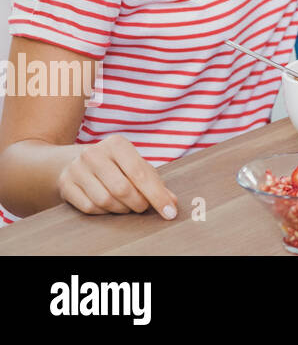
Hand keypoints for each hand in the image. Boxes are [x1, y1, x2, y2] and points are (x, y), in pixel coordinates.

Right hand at [57, 135, 177, 217]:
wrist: (72, 161)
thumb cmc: (114, 165)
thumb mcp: (135, 166)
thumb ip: (155, 183)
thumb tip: (172, 202)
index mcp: (117, 144)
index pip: (141, 173)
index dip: (157, 195)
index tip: (170, 212)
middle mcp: (94, 153)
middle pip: (122, 189)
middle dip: (138, 203)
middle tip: (142, 207)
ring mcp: (77, 169)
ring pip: (105, 201)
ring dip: (121, 209)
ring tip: (127, 206)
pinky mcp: (65, 185)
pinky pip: (90, 208)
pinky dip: (104, 212)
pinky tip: (109, 206)